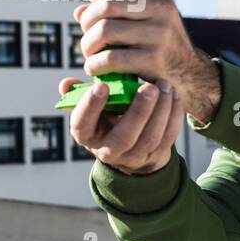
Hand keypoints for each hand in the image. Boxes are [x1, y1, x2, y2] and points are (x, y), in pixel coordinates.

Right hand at [60, 75, 184, 174]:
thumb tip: (65, 84)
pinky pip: (167, 137)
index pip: (82, 124)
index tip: (101, 85)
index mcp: (86, 135)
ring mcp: (133, 156)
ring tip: (164, 86)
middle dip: (139, 112)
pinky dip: (173, 116)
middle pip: (124, 137)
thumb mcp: (90, 108)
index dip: (90, 107)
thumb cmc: (105, 117)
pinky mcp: (155, 155)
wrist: (127, 146)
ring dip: (160, 111)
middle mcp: (108, 150)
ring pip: (149, 138)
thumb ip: (79, 94)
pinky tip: (174, 95)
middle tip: (148, 87)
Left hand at [74, 0, 220, 123]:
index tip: (94, 1)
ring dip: (87, 44)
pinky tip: (95, 68)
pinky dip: (95, 64)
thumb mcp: (144, 17)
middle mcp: (162, 8)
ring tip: (89, 52)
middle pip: (106, 4)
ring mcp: (160, 33)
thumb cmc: (155, 41)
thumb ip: (112, 10)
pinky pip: (111, 58)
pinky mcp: (154, 59)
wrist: (186, 72)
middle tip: (87, 34)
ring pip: (105, 30)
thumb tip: (79, 11)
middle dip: (87, 21)